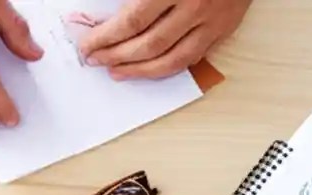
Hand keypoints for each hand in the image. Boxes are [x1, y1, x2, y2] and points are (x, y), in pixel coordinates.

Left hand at [80, 0, 251, 79]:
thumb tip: (104, 14)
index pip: (131, 21)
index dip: (105, 37)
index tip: (87, 45)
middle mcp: (195, 6)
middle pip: (148, 45)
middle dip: (116, 56)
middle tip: (95, 60)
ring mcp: (213, 21)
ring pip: (171, 60)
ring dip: (139, 71)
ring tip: (117, 71)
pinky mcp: (224, 30)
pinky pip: (192, 59)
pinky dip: (167, 68)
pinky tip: (148, 69)